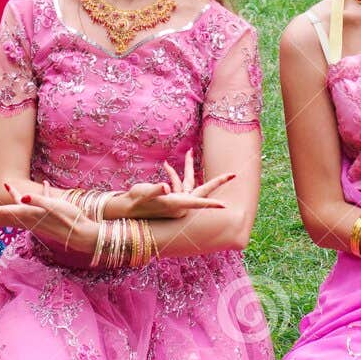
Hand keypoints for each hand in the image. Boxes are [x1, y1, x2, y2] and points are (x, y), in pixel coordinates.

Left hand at [0, 187, 94, 253]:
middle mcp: (31, 218)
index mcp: (30, 214)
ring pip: (20, 210)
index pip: (7, 211)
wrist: (82, 234)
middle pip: (10, 213)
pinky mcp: (47, 218)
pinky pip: (35, 207)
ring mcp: (39, 219)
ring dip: (13, 200)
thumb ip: (38, 201)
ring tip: (9, 187)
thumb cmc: (69, 219)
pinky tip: (43, 187)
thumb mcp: (54, 206)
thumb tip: (22, 197)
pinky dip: (34, 198)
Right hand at [112, 151, 233, 220]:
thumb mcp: (144, 193)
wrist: (126, 209)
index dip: (211, 203)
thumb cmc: (136, 201)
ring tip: (189, 150)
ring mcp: (176, 201)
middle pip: (203, 191)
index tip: (225, 205)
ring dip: (188, 166)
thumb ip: (156, 190)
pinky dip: (172, 173)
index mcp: (176, 204)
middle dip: (217, 182)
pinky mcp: (170, 197)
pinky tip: (165, 164)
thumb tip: (165, 187)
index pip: (198, 202)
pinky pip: (176, 183)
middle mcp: (180, 204)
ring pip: (188, 182)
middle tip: (233, 175)